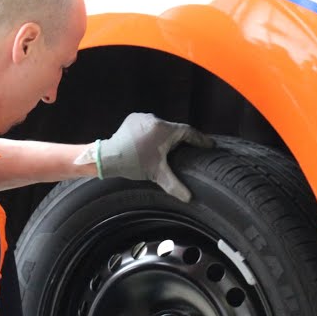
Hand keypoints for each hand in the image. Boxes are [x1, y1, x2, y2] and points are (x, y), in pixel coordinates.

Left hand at [88, 113, 213, 201]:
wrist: (108, 157)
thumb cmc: (132, 163)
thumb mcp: (157, 174)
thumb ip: (174, 184)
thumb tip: (189, 198)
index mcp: (164, 130)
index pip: (188, 132)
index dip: (200, 139)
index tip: (208, 144)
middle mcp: (155, 120)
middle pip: (175, 129)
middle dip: (181, 139)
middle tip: (189, 149)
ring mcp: (143, 118)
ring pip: (161, 127)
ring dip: (165, 136)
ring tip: (169, 149)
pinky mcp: (133, 119)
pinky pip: (149, 125)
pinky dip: (152, 133)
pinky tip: (152, 144)